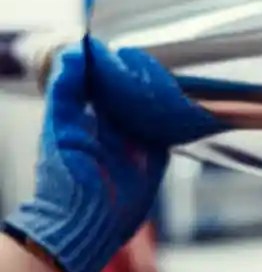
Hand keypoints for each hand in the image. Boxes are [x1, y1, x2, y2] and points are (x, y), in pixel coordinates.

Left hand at [3, 38, 222, 271]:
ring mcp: (138, 141)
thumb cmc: (63, 180)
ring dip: (167, 95)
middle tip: (162, 59)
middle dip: (148, 77)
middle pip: (137, 92)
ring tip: (181, 75)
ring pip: (157, 108)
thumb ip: (67, 90)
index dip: (120, 64)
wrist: (85, 223)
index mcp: (90, 116)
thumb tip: (75, 50)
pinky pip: (173, 130)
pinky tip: (191, 102)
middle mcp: (116, 126)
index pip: (109, 81)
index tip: (130, 48)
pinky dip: (182, 117)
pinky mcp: (157, 156)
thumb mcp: (60, 127)